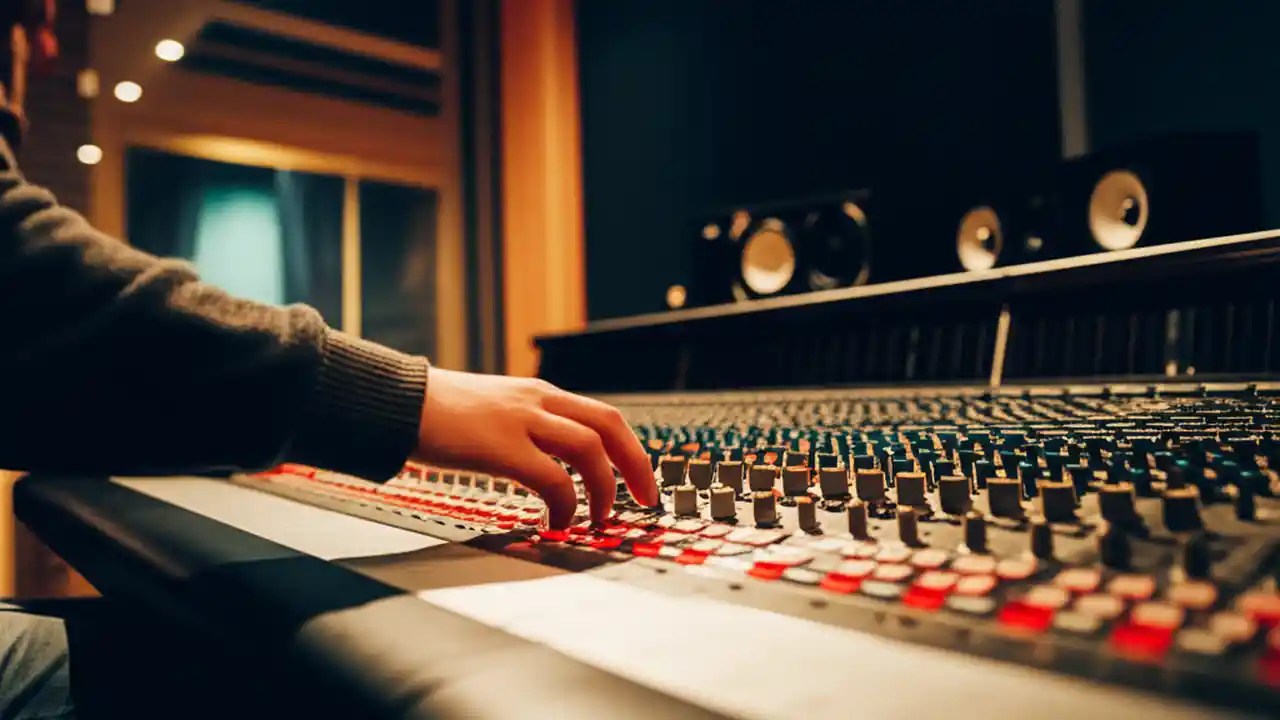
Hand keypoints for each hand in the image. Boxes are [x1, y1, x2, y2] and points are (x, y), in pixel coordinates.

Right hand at [412, 369, 657, 527]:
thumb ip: (525, 427)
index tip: (640, 478)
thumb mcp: (494, 409)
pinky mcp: (501, 447)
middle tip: (644, 499)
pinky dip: (564, 505)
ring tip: (596, 520)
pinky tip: (556, 524)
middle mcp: (538, 401)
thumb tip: (549, 461)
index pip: (603, 416)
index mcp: (539, 394)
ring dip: (603, 489)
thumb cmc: (438, 413)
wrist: (397, 402)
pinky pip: (552, 479)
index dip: (630, 448)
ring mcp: (521, 421)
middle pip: (609, 426)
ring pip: (589, 450)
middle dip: (636, 465)